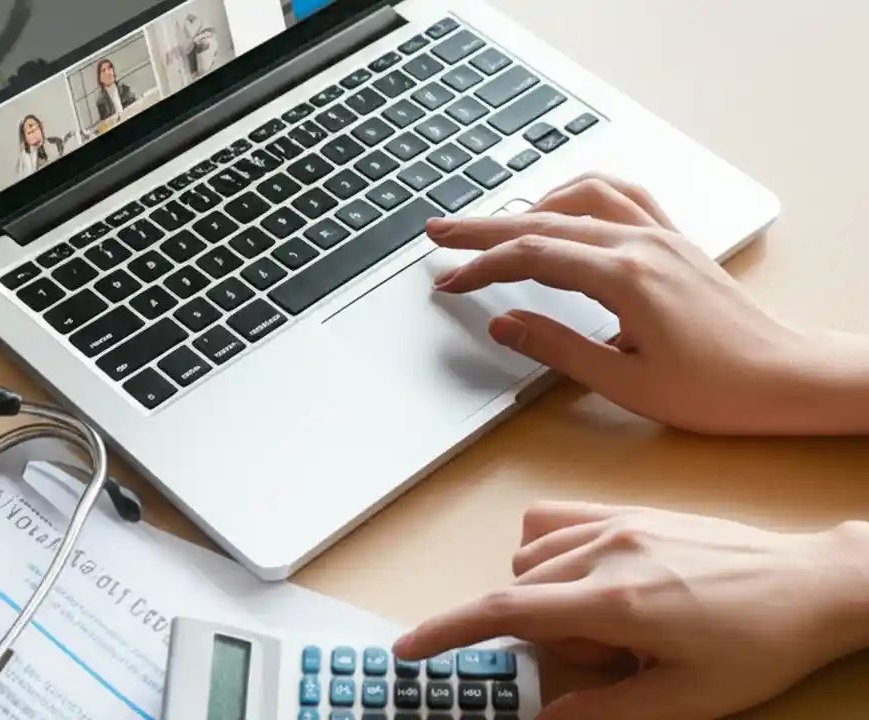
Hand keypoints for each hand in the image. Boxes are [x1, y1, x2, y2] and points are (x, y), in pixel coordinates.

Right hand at [392, 501, 868, 719]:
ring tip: (612, 622)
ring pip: (531, 559)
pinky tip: (588, 577)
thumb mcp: (688, 700)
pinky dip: (549, 553)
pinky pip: (552, 521)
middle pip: (520, 592)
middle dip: (543, 635)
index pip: (505, 611)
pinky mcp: (628, 509)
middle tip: (608, 658)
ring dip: (548, 596)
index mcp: (616, 599)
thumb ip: (607, 713)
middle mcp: (606, 550)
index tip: (410, 648)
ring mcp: (615, 522)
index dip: (447, 631)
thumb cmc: (761, 643)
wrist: (814, 584)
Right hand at [426, 174, 868, 434]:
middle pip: (543, 219)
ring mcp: (660, 236)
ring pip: (580, 197)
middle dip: (484, 227)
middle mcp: (641, 244)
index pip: (532, 256)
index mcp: (625, 278)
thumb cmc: (716, 390)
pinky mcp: (675, 240)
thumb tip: (503, 325)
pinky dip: (581, 193)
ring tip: (495, 224)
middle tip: (439, 231)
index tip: (448, 280)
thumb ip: (556, 347)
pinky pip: (621, 195)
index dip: (481, 267)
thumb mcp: (624, 382)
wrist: (784, 377)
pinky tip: (564, 204)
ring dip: (530, 205)